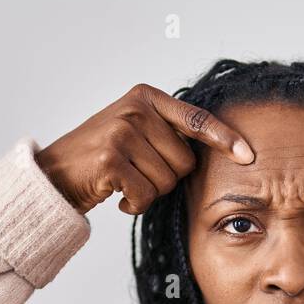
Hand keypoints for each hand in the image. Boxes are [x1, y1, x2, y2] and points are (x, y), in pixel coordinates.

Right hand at [34, 83, 254, 215]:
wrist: (55, 174)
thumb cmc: (101, 157)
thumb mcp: (134, 130)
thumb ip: (167, 131)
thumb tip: (220, 149)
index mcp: (146, 98)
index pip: (196, 120)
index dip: (224, 139)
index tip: (247, 155)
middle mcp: (136, 110)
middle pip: (185, 163)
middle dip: (167, 178)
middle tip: (137, 172)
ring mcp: (123, 133)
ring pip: (167, 182)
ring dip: (149, 192)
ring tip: (124, 181)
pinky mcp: (111, 160)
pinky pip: (146, 195)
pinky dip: (135, 205)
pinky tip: (116, 195)